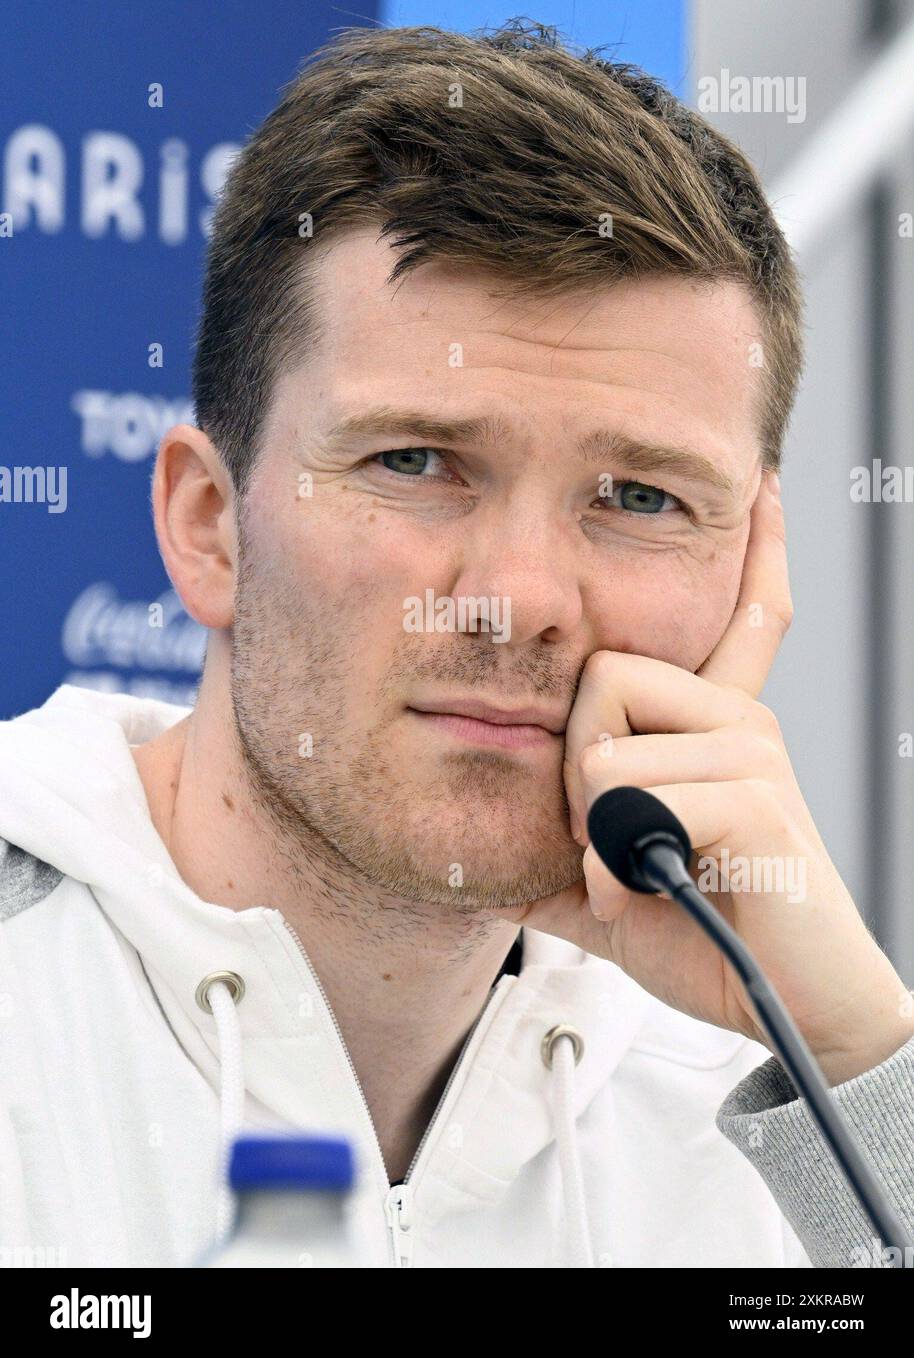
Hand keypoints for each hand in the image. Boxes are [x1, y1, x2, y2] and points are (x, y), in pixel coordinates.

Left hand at [503, 472, 911, 1086]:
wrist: (789, 1005)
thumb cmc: (707, 935)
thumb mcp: (608, 885)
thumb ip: (555, 857)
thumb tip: (484, 863)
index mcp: (716, 722)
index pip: (746, 612)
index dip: (757, 549)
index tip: (763, 487)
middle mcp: (740, 717)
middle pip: (601, 678)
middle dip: (577, 773)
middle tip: (615, 838)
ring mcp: (753, 752)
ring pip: (605, 751)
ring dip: (597, 834)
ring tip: (642, 872)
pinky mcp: (758, 800)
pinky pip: (639, 804)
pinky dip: (622, 872)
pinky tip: (657, 895)